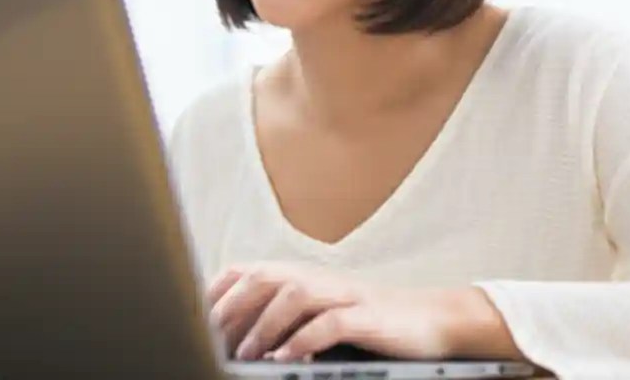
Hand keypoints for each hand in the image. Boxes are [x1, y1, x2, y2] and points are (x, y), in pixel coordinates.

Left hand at [206, 263, 507, 362]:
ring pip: (293, 295)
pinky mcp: (367, 316)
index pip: (247, 271)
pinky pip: (330, 323)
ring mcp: (343, 294)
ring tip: (247, 354)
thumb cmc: (368, 320)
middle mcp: (318, 277)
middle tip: (213, 339)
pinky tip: (287, 358)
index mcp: (301, 273)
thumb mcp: (318, 312)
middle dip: (233, 308)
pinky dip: (304, 340)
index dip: (218, 291)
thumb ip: (280, 315)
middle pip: (263, 277)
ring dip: (265, 325)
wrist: (432, 318)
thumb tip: (232, 337)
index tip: (196, 317)